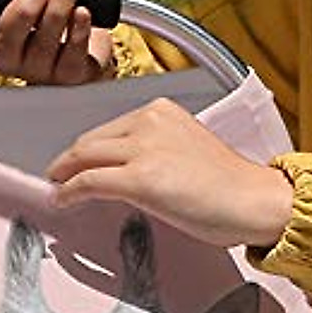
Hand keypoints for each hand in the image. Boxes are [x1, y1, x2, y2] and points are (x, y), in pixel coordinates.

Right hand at [0, 0, 113, 85]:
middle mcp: (12, 62)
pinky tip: (82, 11)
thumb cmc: (52, 14)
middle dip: (23, 11)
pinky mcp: (70, 77)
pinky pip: (71, 56)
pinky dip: (78, 30)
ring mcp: (41, 74)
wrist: (91, 42)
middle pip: (5, 46)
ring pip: (42, 47)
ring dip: (56, 10)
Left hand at [46, 98, 293, 247]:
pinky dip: (70, 191)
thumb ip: (156, 153)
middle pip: (90, 140)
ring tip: (56, 188)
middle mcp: (150, 122)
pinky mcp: (139, 178)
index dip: (86, 148)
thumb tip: (128, 173)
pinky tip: (63, 200)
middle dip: (68, 160)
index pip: (111, 128)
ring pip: (84, 156)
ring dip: (63, 174)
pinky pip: (89, 182)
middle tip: (56, 175)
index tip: (75, 161)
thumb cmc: (231, 186)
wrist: (255, 200)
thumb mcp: (187, 152)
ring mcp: (143, 149)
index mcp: (163, 112)